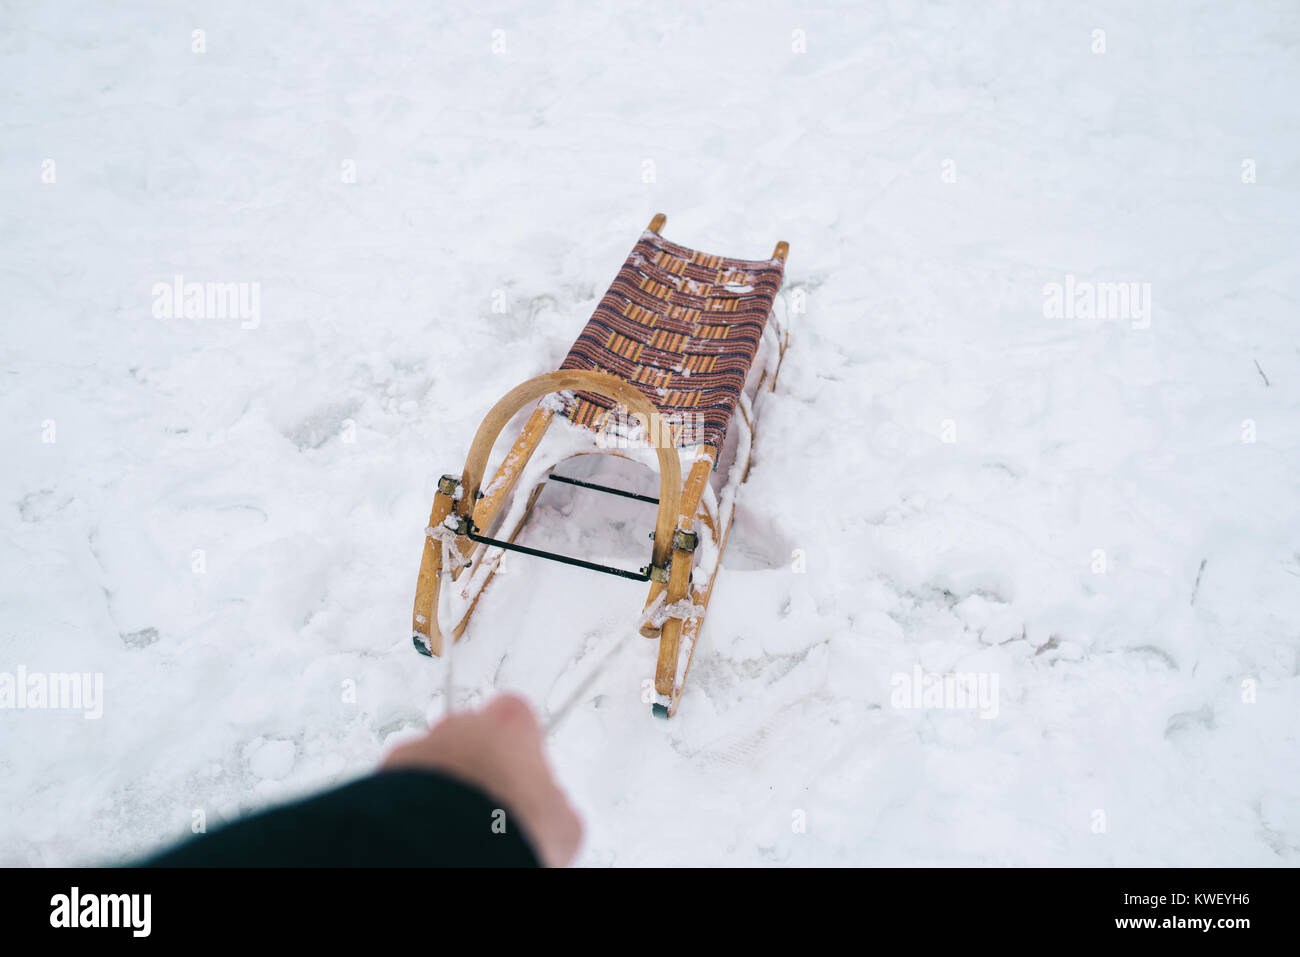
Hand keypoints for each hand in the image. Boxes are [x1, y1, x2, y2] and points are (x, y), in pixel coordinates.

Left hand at [381, 693, 582, 866]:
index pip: (517, 714)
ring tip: (457, 822)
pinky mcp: (386, 774)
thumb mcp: (562, 822)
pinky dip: (413, 801)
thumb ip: (555, 801)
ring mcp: (421, 746)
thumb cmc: (508, 829)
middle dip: (477, 761)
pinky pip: (402, 783)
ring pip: (434, 758)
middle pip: (470, 733)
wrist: (447, 849)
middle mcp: (460, 725)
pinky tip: (431, 827)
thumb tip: (553, 811)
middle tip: (489, 801)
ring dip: (443, 783)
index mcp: (510, 723)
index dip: (520, 744)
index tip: (523, 768)